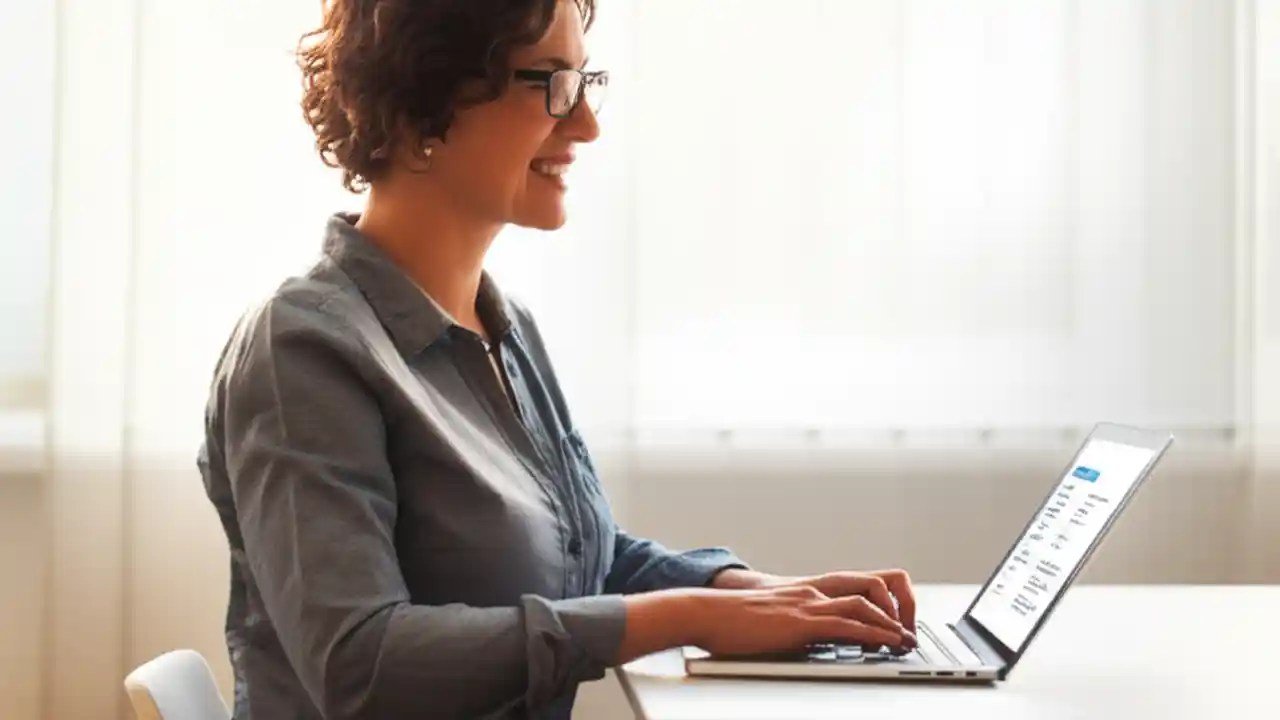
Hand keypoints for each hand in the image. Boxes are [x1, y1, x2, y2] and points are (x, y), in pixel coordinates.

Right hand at [685, 585, 916, 656]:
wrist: (707, 612)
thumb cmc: (730, 621)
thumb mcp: (769, 620)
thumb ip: (791, 626)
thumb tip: (803, 644)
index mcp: (805, 590)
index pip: (854, 587)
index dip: (880, 602)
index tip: (893, 622)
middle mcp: (812, 591)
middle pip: (868, 589)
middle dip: (895, 610)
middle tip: (908, 632)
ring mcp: (808, 604)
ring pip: (865, 605)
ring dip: (891, 623)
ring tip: (906, 640)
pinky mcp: (803, 622)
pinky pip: (849, 625)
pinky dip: (874, 633)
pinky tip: (886, 643)